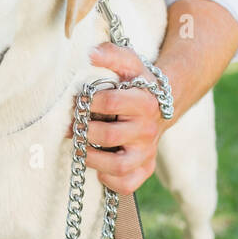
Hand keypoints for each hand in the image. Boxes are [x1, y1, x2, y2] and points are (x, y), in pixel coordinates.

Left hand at [64, 42, 164, 193]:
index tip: (82, 99)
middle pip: (108, 135)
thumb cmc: (137, 83)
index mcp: (144, 102)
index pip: (110, 102)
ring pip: (118, 165)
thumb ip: (111, 54)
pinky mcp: (145, 168)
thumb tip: (91, 54)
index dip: (89, 101)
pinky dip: (109, 179)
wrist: (161, 104)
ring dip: (92, 157)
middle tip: (76, 125)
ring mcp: (147, 151)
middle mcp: (148, 129)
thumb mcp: (129, 63)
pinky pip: (127, 184)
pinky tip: (100, 166)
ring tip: (83, 146)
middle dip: (85, 130)